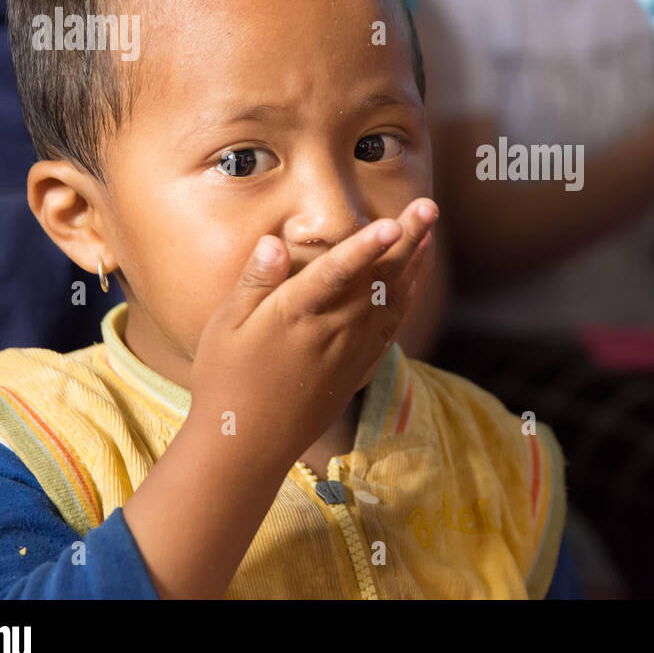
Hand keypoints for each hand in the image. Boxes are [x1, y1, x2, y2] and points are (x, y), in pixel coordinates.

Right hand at [187, 197, 437, 467]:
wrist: (248, 446)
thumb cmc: (226, 380)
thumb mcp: (223, 328)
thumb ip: (254, 282)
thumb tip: (274, 242)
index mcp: (294, 315)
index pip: (336, 274)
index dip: (365, 247)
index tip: (392, 223)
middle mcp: (330, 330)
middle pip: (377, 279)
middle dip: (406, 240)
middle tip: (429, 206)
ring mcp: (350, 350)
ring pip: (392, 299)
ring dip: (414, 263)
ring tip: (430, 230)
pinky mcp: (358, 367)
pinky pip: (392, 327)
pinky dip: (408, 298)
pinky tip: (416, 277)